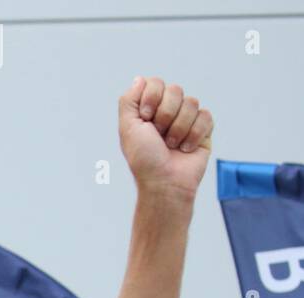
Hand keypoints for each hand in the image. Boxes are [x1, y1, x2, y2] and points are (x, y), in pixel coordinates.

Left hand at [119, 76, 212, 202]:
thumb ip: (129, 101)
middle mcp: (168, 112)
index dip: (152, 98)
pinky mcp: (203, 128)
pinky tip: (185, 149)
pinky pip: (205, 116)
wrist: (165, 182)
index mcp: (149, 110)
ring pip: (191, 102)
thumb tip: (139, 79)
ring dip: (179, 128)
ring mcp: (187, 119)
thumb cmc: (144, 160)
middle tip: (159, 135)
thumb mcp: (128, 129)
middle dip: (165, 115)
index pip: (155, 83)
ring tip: (171, 145)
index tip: (146, 119)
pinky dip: (194, 134)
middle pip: (175, 90)